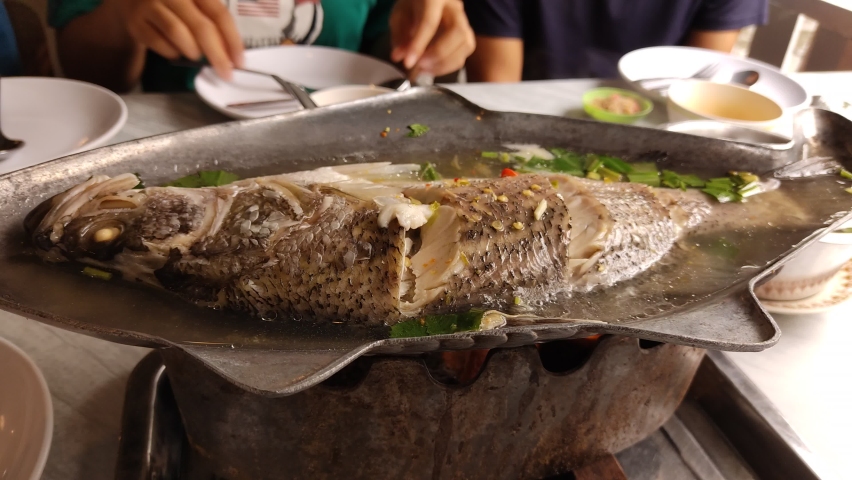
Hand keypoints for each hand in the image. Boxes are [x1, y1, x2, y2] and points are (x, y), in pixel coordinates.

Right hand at [113, 0, 243, 79]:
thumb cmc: (173, 3)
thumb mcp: (195, 4)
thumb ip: (213, 23)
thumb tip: (230, 53)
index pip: (219, 14)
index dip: (233, 40)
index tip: (240, 61)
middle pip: (201, 27)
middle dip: (217, 55)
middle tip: (225, 72)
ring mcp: (150, 5)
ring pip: (178, 34)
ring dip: (193, 51)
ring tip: (196, 55)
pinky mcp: (135, 21)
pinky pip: (158, 43)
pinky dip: (172, 52)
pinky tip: (176, 51)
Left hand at [389, 0, 475, 78]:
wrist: (426, 0)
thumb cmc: (412, 5)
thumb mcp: (399, 16)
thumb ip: (399, 36)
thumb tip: (400, 57)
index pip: (430, 22)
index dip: (419, 45)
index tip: (408, 63)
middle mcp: (455, 7)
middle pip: (457, 32)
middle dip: (439, 54)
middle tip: (420, 65)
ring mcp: (464, 20)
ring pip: (466, 44)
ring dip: (446, 63)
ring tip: (425, 69)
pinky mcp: (467, 34)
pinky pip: (465, 52)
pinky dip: (449, 65)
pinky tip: (433, 68)